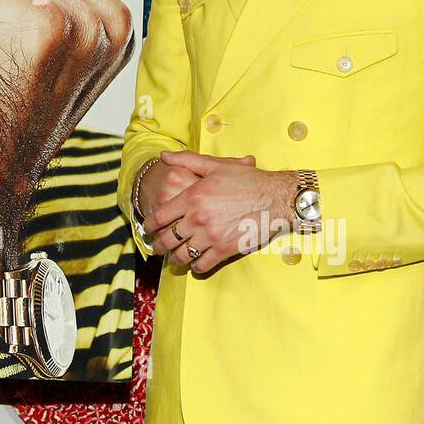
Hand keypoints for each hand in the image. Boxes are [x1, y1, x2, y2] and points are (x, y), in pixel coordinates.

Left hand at [147, 150, 296, 272]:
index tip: (147, 229)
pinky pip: (202, 264)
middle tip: (156, 247)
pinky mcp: (225, 249)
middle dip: (158, 246)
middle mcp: (197, 218)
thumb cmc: (247, 180)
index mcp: (192, 197)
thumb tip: (163, 156)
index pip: (160, 217)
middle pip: (167, 239)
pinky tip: (195, 264)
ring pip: (182, 254)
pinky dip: (195, 267)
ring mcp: (210, 235)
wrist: (275, 198)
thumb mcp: (216, 165)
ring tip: (173, 258)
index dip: (149, 226)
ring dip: (174, 258)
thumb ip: (186, 160)